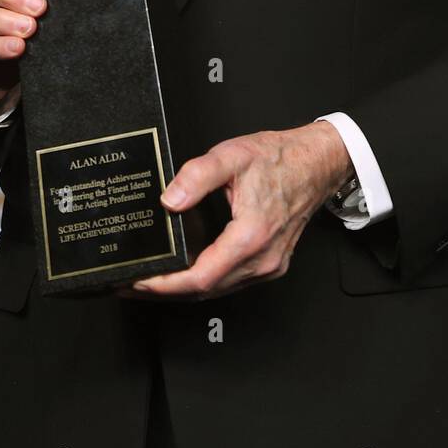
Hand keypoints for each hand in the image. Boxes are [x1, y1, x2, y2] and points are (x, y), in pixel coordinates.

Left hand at [116, 121, 352, 300]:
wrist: (317, 162)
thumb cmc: (281, 158)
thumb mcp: (232, 156)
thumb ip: (197, 176)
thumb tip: (169, 201)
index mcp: (251, 236)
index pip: (200, 278)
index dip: (164, 285)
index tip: (137, 282)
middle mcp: (262, 259)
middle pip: (205, 291)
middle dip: (165, 292)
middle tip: (130, 285)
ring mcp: (269, 265)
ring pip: (218, 289)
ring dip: (183, 290)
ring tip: (151, 281)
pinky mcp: (270, 262)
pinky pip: (231, 281)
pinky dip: (204, 281)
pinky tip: (186, 272)